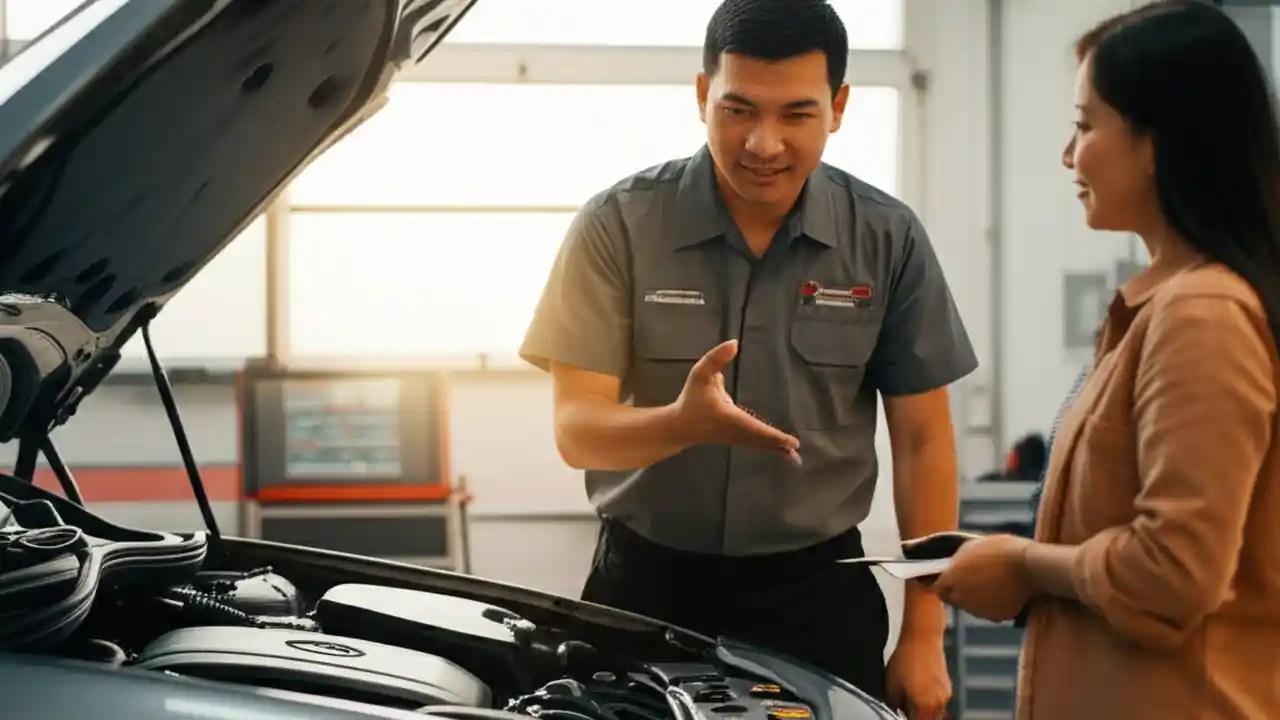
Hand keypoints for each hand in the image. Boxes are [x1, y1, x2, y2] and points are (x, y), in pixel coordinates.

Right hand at [673, 339, 801, 463]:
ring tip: (794, 457)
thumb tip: (734, 343)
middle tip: (797, 452)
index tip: (790, 441)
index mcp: (729, 416)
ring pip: (758, 444)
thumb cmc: (691, 399)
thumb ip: (716, 358)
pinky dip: (768, 447)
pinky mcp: (734, 440)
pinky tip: (781, 451)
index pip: (755, 427)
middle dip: (778, 445)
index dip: (773, 435)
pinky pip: (755, 444)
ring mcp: (735, 438)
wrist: (679, 426)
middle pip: (760, 439)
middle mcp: (735, 431)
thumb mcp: (701, 373)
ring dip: (776, 449)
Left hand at [886, 631, 951, 719]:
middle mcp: (940, 703)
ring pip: (936, 712)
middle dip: (918, 718)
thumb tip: (897, 712)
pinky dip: (930, 702)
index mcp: (925, 706)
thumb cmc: (906, 659)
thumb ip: (895, 705)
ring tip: (911, 704)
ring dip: (925, 713)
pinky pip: (939, 701)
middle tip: (906, 711)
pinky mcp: (947, 685)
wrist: (922, 637)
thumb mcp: (892, 685)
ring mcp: (946, 694)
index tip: (902, 717)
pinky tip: (920, 693)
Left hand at [932, 534, 1033, 621]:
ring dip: (977, 599)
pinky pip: (991, 612)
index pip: (938, 589)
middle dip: (960, 592)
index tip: (950, 580)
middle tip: (973, 581)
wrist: (1030, 565)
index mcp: (951, 579)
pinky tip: (1006, 593)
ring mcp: (979, 610)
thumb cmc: (1000, 550)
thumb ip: (958, 559)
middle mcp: (961, 598)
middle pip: (954, 600)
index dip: (944, 585)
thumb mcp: (972, 546)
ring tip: (993, 584)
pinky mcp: (997, 617)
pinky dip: (995, 606)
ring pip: (973, 607)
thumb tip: (953, 565)